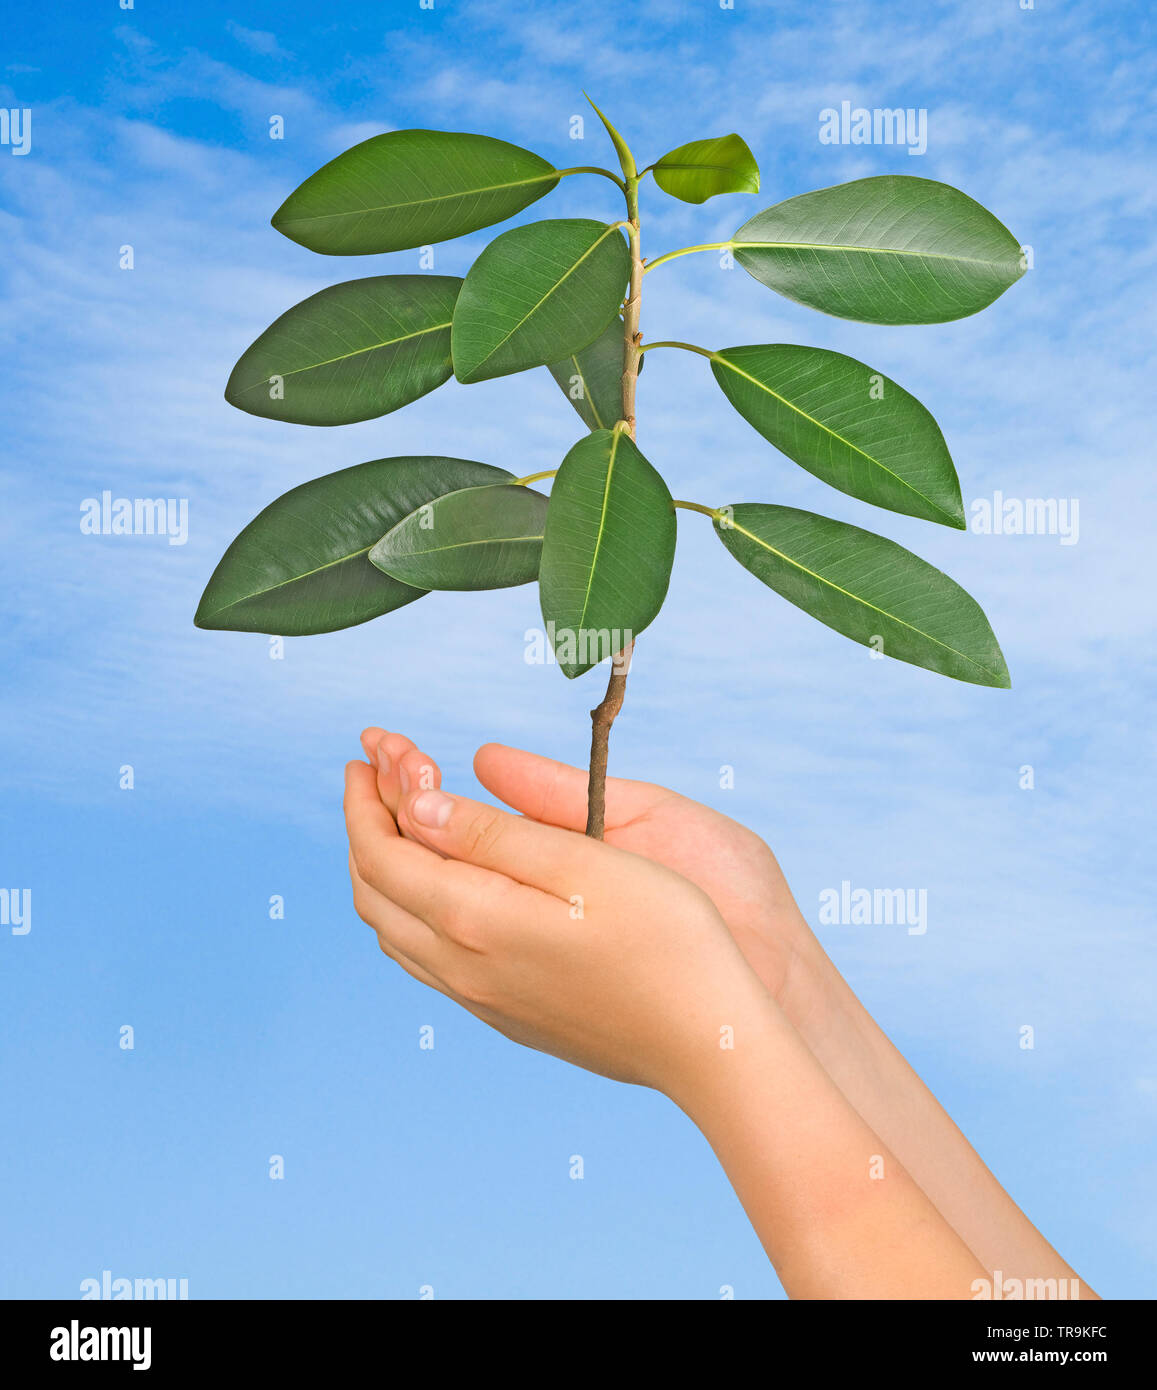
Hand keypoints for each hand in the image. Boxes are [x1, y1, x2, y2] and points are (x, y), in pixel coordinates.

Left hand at [343, 751, 771, 1098]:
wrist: (706, 1042)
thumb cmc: (664, 940)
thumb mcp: (583, 864)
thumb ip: (492, 835)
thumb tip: (416, 809)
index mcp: (473, 919)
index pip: (384, 852)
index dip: (368, 797)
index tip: (368, 750)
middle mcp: (461, 967)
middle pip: (375, 891)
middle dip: (366, 824)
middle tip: (377, 773)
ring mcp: (481, 999)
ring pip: (394, 930)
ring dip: (384, 868)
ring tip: (402, 820)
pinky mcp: (506, 1016)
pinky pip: (424, 958)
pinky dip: (411, 907)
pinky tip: (442, 886)